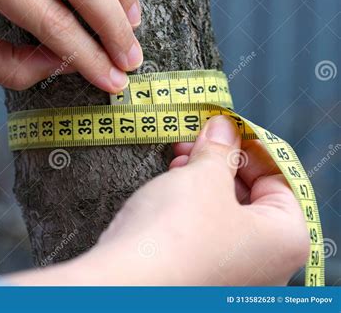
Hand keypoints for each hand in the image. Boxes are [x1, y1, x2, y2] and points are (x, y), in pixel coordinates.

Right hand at [5, 116, 308, 284]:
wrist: (127, 284)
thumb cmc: (176, 234)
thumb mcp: (204, 176)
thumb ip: (220, 149)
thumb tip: (224, 128)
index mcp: (285, 239)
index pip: (279, 178)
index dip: (250, 146)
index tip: (226, 128)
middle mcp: (267, 264)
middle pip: (252, 196)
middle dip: (222, 163)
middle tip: (198, 140)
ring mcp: (234, 275)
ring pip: (226, 214)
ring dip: (204, 181)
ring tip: (178, 160)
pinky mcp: (203, 276)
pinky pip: (207, 233)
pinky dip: (193, 206)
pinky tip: (171, 187)